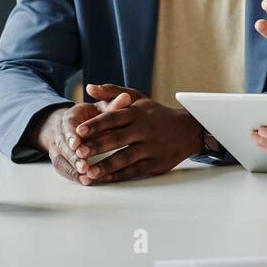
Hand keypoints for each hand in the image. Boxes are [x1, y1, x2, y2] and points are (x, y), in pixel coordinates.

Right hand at [38, 97, 127, 181]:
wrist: (76, 125)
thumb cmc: (95, 116)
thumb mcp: (103, 108)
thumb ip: (114, 105)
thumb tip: (126, 97)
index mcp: (71, 116)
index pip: (68, 125)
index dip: (71, 134)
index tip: (77, 142)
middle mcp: (61, 133)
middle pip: (64, 145)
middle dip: (73, 156)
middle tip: (84, 164)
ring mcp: (59, 148)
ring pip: (63, 159)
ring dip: (74, 168)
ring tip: (86, 175)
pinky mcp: (61, 160)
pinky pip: (64, 170)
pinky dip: (74, 176)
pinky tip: (85, 181)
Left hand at [70, 84, 202, 184]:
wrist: (187, 130)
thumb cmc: (156, 114)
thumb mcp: (137, 98)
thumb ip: (112, 92)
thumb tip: (89, 88)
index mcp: (137, 112)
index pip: (113, 117)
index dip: (96, 124)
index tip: (78, 130)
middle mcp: (144, 129)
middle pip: (117, 138)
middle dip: (97, 146)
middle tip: (78, 152)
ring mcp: (151, 147)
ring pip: (125, 157)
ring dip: (106, 165)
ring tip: (88, 171)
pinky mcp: (156, 163)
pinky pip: (134, 170)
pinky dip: (119, 175)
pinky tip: (104, 178)